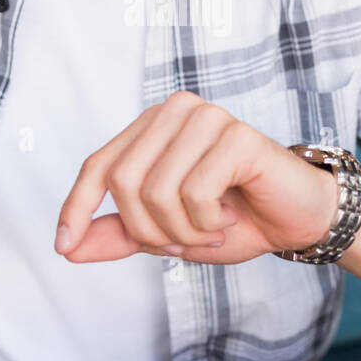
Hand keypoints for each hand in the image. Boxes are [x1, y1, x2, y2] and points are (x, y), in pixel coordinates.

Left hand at [54, 91, 337, 263]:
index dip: (77, 207)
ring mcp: (206, 117)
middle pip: (124, 182)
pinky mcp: (236, 134)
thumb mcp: (167, 234)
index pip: (98, 165)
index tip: (64, 246)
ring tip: (211, 229)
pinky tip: (230, 216)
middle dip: (149, 230)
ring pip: (157, 191)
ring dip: (182, 231)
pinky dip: (208, 222)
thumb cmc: (234, 219)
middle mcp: (174, 112)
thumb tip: (68, 248)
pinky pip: (196, 192)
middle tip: (184, 241)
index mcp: (151, 127)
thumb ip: (120, 235)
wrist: (296, 221)